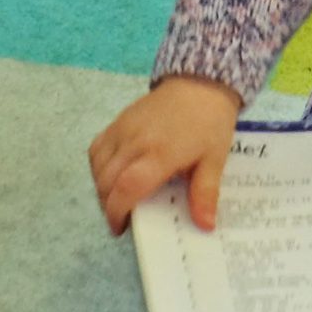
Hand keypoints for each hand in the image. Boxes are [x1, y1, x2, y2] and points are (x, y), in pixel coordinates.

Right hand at [88, 75, 242, 234]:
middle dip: (108, 205)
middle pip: (106, 181)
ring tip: (118, 199)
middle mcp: (135, 141)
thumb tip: (205, 226)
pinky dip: (99, 167)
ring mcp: (122, 129)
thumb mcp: (215, 160)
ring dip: (102, 188)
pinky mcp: (117, 121)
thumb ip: (205, 193)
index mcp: (160, 153)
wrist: (201, 82)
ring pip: (98, 166)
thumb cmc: (210, 123)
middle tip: (123, 218)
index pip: (126, 187)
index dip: (117, 212)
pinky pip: (97, 149)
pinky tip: (113, 175)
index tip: (120, 228)